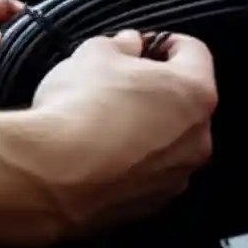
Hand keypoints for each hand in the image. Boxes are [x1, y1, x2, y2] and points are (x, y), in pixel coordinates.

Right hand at [27, 30, 216, 236]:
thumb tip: (129, 46)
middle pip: (184, 101)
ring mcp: (177, 176)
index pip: (193, 52)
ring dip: (144, 128)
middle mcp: (198, 138)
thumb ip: (120, 46)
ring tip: (103, 122)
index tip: (143, 44)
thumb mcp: (94, 55)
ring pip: (168, 141)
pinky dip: (131, 162)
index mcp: (195, 93)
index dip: (165, 42)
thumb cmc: (78, 108)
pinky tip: (98, 155)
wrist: (48, 176)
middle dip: (155, 89)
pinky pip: (148, 174)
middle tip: (118, 83)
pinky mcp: (152, 205)